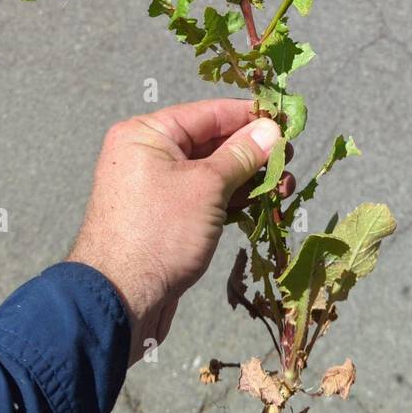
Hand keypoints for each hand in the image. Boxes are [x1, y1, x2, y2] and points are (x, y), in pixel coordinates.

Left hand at [68, 98, 290, 362]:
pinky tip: (263, 205)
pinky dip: (232, 200)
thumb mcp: (207, 186)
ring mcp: (156, 189)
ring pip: (212, 173)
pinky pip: (204, 198)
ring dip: (249, 179)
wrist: (121, 299)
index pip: (208, 113)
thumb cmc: (161, 232)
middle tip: (290, 158)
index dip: (249, 116)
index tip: (285, 119)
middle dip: (253, 151)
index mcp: (147, 134)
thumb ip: (241, 154)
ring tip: (284, 186)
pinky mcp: (166, 219)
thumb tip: (271, 128)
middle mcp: (147, 155)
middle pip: (211, 142)